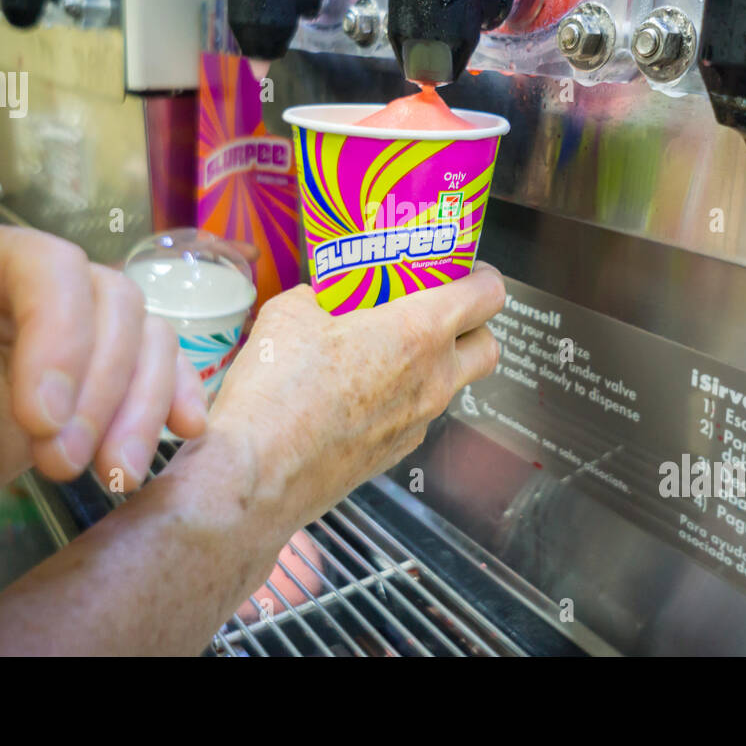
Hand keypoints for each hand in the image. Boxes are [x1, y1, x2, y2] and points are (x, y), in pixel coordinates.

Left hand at [0, 216, 207, 563]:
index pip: (42, 265)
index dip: (60, 335)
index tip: (41, 422)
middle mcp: (22, 284)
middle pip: (108, 301)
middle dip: (101, 386)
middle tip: (61, 465)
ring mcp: (65, 333)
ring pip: (143, 336)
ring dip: (142, 405)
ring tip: (112, 475)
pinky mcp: (93, 382)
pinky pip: (157, 371)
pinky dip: (173, 399)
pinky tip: (181, 435)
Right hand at [166, 264, 505, 528]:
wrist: (257, 474)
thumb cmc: (278, 392)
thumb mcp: (289, 314)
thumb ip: (316, 298)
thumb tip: (317, 300)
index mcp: (418, 333)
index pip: (487, 297)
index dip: (482, 277)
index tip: (467, 270)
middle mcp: (432, 380)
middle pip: (487, 348)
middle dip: (473, 326)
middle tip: (438, 310)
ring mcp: (418, 423)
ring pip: (451, 385)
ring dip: (433, 365)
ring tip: (385, 350)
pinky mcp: (395, 454)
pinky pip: (415, 416)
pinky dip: (401, 399)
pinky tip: (358, 392)